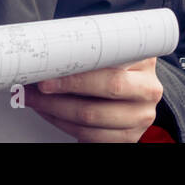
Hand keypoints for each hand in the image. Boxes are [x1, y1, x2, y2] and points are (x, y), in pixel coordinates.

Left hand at [26, 55, 162, 142]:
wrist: (132, 89)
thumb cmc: (113, 65)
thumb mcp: (109, 49)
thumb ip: (87, 47)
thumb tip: (48, 50)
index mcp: (144, 60)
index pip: (112, 61)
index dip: (83, 67)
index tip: (53, 68)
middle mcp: (148, 89)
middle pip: (105, 89)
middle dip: (64, 88)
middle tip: (39, 84)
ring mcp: (141, 116)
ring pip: (92, 117)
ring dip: (55, 109)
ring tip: (35, 98)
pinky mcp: (129, 137)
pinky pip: (90, 135)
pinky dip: (63, 124)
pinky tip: (49, 111)